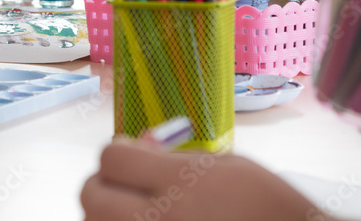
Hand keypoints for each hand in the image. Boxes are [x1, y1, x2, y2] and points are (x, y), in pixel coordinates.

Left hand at [80, 141, 318, 220]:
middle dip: (102, 185)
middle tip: (125, 187)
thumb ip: (174, 157)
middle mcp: (164, 218)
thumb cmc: (270, 208)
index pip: (111, 157)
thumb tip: (134, 147)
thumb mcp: (229, 166)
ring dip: (108, 215)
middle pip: (90, 194)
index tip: (132, 156)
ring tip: (142, 212)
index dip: (118, 153)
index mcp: (185, 183)